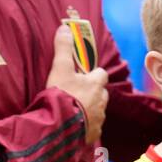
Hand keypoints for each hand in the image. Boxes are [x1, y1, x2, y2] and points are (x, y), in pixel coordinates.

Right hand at [45, 26, 107, 144]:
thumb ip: (63, 49)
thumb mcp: (59, 69)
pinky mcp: (94, 134)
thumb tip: (64, 28)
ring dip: (89, 110)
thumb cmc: (61, 95)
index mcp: (95, 84)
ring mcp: (99, 119)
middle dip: (92, 94)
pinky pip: (92, 128)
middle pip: (101, 93)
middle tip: (76, 95)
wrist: (59, 125)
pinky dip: (86, 126)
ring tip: (73, 112)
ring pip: (97, 111)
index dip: (93, 75)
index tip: (83, 76)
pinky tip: (74, 126)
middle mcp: (101, 101)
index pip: (101, 75)